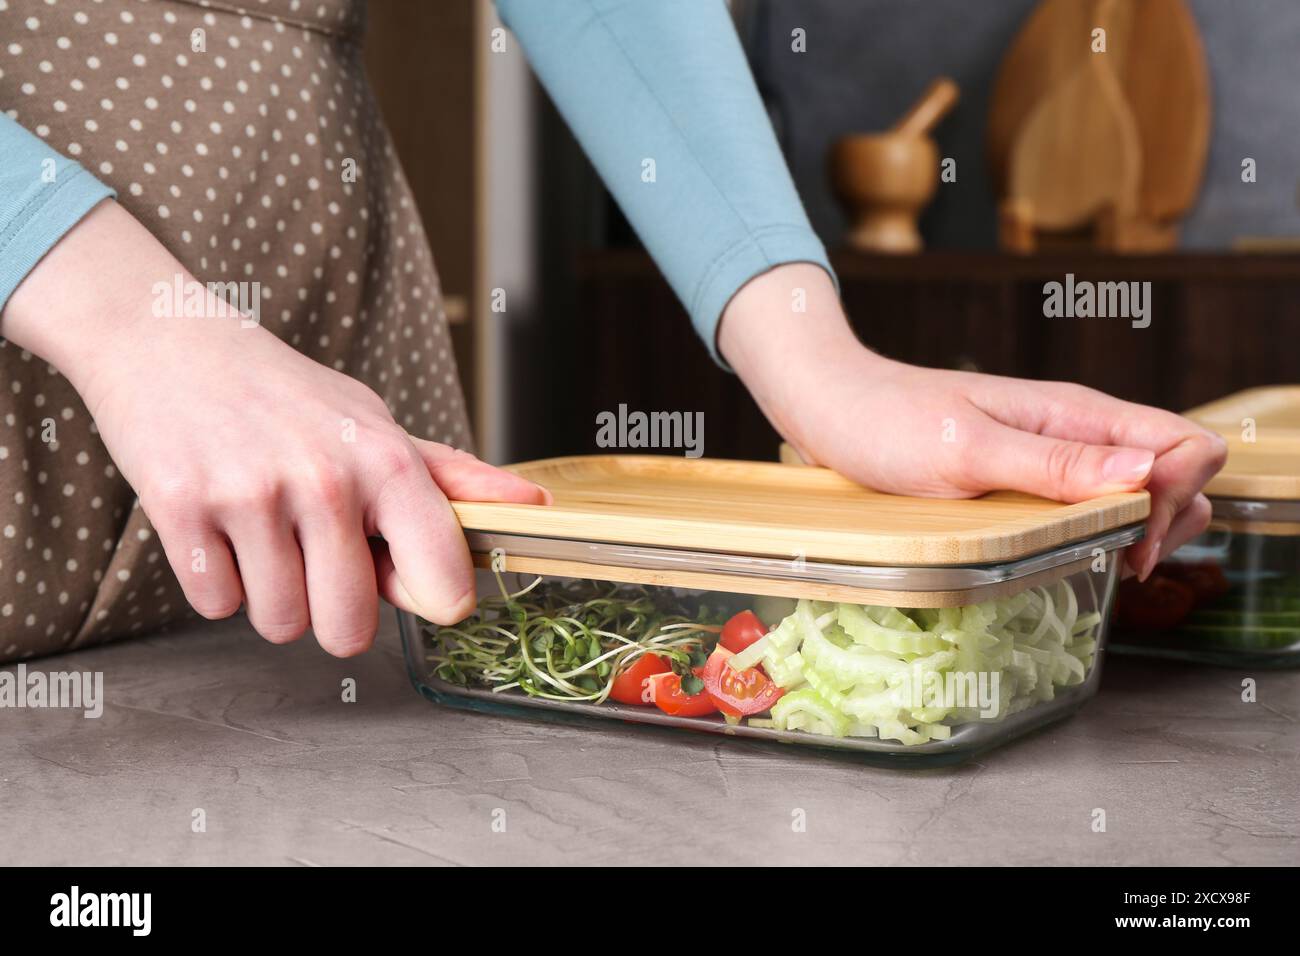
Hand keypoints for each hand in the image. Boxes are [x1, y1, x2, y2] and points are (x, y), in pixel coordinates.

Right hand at [2, 201, 547, 653]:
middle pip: (349, 631)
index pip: (443, 585)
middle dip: (332, 610)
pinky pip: (217, 605)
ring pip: (280, 624)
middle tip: (314, 554)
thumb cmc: (288, 397)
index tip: (405, 579)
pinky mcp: (182, 509)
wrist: (171, 344)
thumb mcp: (377, 425)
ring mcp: (252, 495)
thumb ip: (454, 478)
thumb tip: (534, 504)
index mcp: (388, 462)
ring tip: (264, 531)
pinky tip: (220, 525)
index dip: (426, 598)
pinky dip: (218, 580)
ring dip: (272, 594)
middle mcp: (326, 480)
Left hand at [719, 263, 1226, 578]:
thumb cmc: (887, 421)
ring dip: (1141, 530)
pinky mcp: (1026, 479)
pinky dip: (1101, 532)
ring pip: (1141, 493)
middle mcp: (1077, 432)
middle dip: (1172, 519)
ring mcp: (1054, 456)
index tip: (1132, 536)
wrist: (830, 407)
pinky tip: (1073, 553)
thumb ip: (1055, 462)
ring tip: (1103, 560)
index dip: (1181, 493)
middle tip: (1123, 558)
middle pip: (1180, 473)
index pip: (1188, 443)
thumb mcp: (968, 447)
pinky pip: (1091, 504)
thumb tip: (1145, 472)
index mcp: (1076, 413)